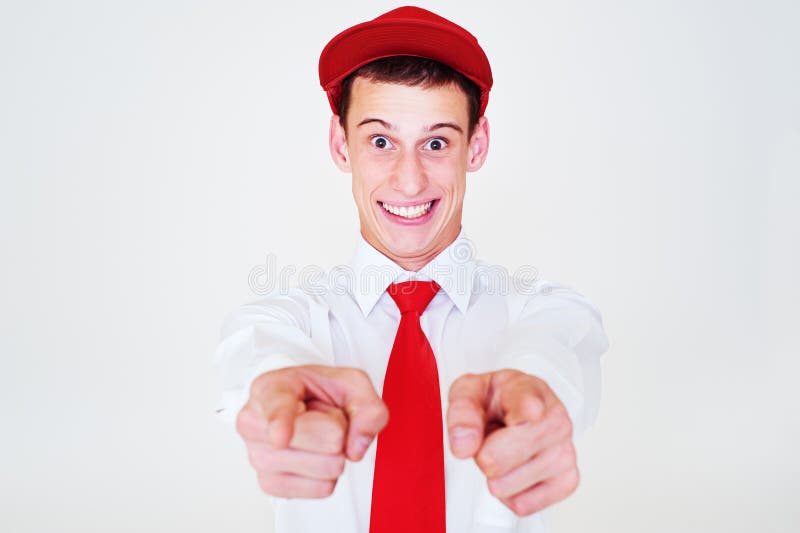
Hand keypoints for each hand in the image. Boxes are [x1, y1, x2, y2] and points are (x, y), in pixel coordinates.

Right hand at [236, 365, 388, 497]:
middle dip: (339, 430)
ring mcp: (257, 456)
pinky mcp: (269, 484)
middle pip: (324, 441)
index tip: (280, 437)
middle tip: (323, 417)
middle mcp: (254, 422)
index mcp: (271, 388)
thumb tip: (356, 447)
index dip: (281, 422)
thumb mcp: (351, 382)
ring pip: (325, 468)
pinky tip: (313, 454)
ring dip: (334, 452)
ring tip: (317, 433)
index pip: (277, 407)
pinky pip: (321, 488)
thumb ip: (367, 406)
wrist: (302, 404)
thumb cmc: (318, 391)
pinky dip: (328, 474)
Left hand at [447, 370, 577, 515]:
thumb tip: (463, 446)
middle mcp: (555, 420)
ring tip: (505, 452)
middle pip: (503, 456)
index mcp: (529, 390)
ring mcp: (565, 451)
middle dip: (483, 455)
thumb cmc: (495, 401)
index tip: (531, 410)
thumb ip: (461, 413)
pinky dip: (509, 494)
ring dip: (496, 475)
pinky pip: (521, 504)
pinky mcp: (568, 480)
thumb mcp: (468, 393)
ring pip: (507, 485)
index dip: (528, 408)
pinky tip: (516, 471)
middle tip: (489, 440)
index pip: (529, 403)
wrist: (516, 408)